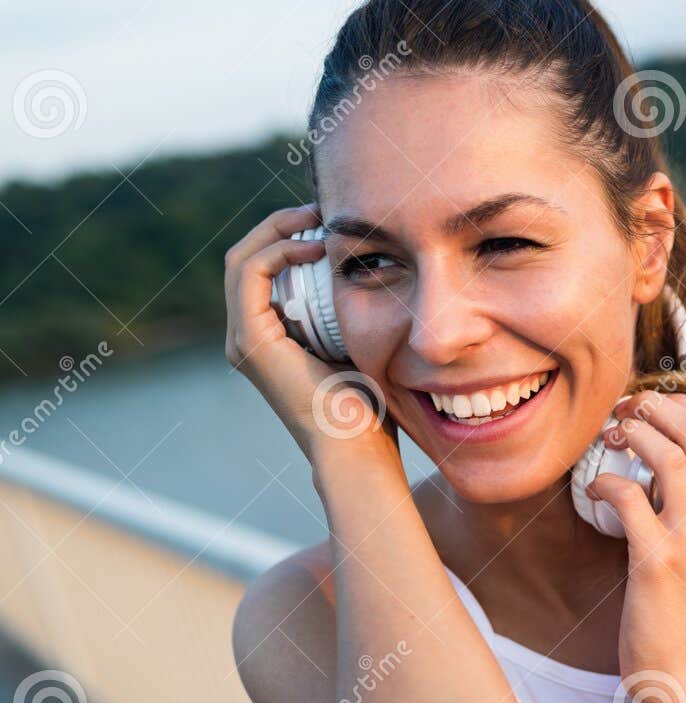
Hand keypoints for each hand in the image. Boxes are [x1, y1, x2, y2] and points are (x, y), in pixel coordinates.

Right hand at [222, 204, 395, 465]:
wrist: (359, 444)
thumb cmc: (371, 404)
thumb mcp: (360, 343)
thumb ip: (352, 311)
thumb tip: (374, 270)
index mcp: (269, 336)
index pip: (265, 268)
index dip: (291, 234)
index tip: (332, 219)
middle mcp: (247, 336)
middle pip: (249, 256)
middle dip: (282, 224)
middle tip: (322, 207)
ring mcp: (243, 338)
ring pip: (244, 258)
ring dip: (279, 229)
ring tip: (318, 216)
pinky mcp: (251, 339)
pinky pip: (251, 274)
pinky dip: (278, 249)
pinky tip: (315, 243)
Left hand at [586, 391, 685, 694]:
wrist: (679, 666)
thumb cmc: (673, 603)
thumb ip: (683, 500)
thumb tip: (652, 454)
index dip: (679, 403)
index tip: (643, 408)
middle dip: (653, 407)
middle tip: (620, 414)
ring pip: (670, 455)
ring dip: (632, 435)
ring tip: (608, 440)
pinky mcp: (657, 561)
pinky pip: (630, 498)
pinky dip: (605, 483)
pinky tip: (593, 491)